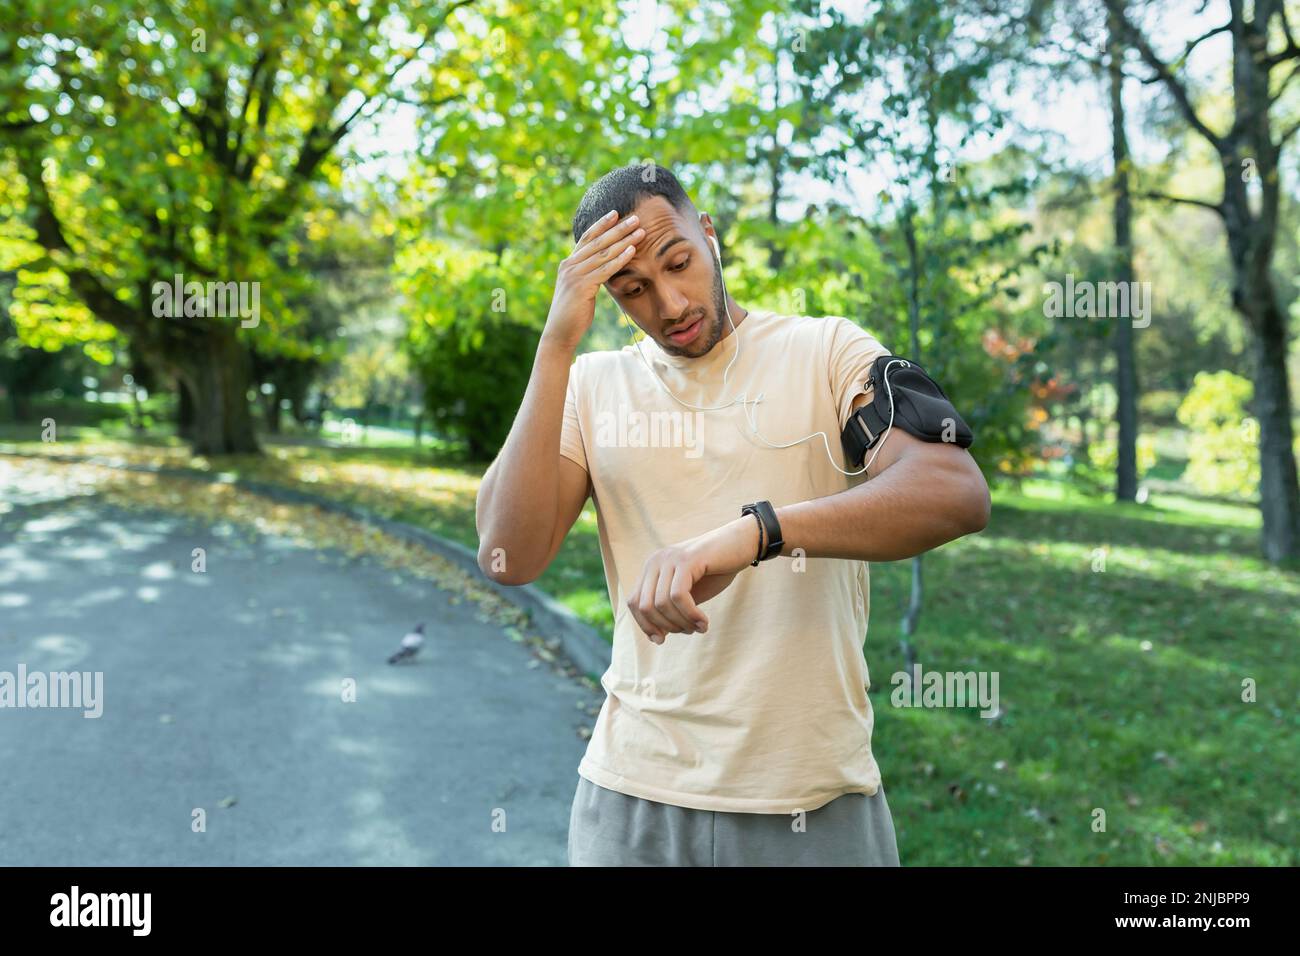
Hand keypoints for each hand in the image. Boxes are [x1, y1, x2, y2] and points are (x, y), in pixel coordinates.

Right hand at [542, 209, 645, 351]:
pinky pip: (605, 269)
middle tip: (635, 217)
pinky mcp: (581, 286)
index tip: (615, 213)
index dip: (601, 225)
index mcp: (568, 264)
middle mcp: (569, 265)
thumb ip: (590, 276)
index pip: (587, 238)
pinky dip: (620, 259)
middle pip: (597, 241)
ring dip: (623, 240)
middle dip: (618, 228)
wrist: (559, 333)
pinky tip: (632, 251)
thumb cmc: (573, 315)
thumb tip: (605, 268)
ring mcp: (574, 275)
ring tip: (640, 231)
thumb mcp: (581, 290)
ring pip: (603, 253)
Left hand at [625, 516, 762, 643]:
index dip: (645, 625)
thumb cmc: (716, 570)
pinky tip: (703, 622)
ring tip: (699, 627)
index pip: (634, 602)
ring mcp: (670, 558)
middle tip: (689, 631)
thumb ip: (672, 609)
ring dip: (682, 623)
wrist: (742, 543)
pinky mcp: (686, 560)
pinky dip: (690, 615)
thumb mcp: (690, 593)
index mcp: (652, 568)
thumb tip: (656, 636)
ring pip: (662, 603)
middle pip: (645, 606)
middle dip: (666, 626)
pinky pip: (679, 596)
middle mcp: (656, 561)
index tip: (661, 640)